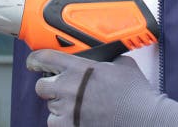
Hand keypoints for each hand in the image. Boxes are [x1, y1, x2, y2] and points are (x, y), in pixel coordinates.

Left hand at [27, 50, 177, 126]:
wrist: (143, 119)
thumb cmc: (134, 93)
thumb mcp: (122, 65)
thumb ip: (106, 60)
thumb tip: (104, 60)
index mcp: (79, 68)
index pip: (44, 58)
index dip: (35, 59)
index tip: (34, 62)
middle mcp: (69, 88)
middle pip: (41, 86)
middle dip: (48, 87)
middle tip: (60, 88)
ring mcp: (68, 110)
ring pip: (49, 108)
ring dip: (58, 106)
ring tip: (74, 106)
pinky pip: (55, 124)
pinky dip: (62, 122)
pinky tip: (75, 119)